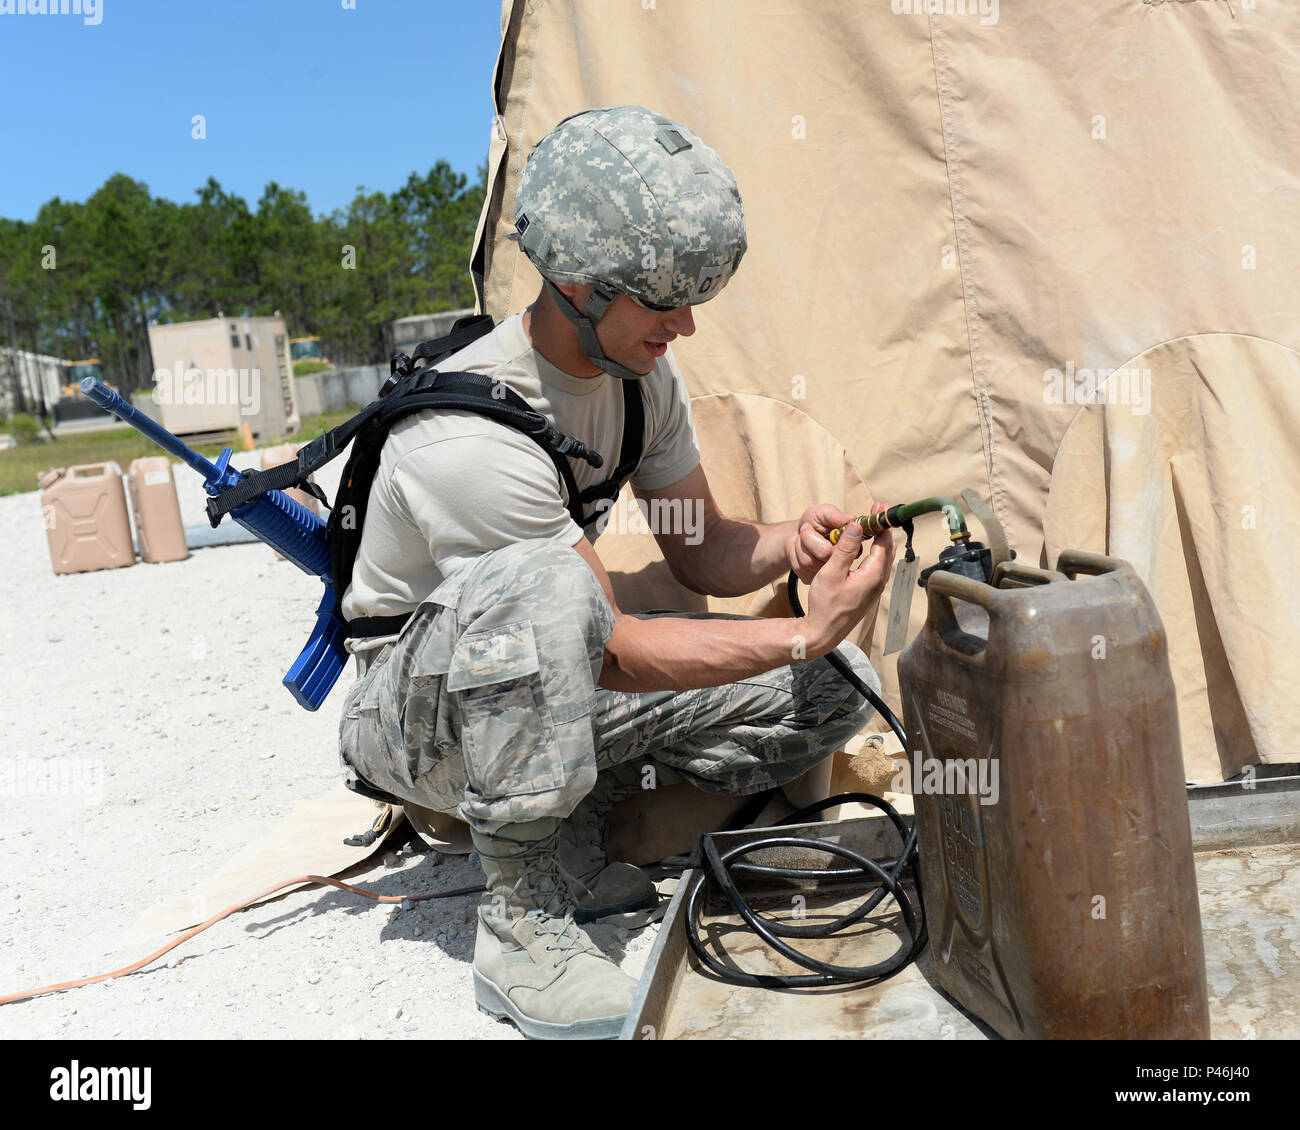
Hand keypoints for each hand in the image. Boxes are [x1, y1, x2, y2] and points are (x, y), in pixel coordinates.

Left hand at [787, 502, 857, 583]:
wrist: (798, 535)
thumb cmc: (814, 522)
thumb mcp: (823, 513)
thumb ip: (836, 516)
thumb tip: (851, 519)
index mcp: (851, 546)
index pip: (846, 549)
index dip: (831, 538)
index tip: (824, 529)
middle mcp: (842, 563)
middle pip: (824, 554)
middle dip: (811, 538)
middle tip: (807, 529)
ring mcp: (825, 574)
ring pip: (809, 561)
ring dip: (802, 546)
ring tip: (804, 538)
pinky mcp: (811, 578)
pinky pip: (801, 568)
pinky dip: (795, 555)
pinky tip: (801, 550)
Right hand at [799, 502, 895, 656]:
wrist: (822, 632)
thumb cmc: (825, 605)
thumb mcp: (832, 572)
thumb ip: (845, 548)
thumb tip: (856, 526)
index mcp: (873, 575)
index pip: (883, 542)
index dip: (881, 523)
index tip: (878, 508)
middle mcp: (878, 582)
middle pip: (887, 550)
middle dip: (882, 529)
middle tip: (876, 513)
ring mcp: (875, 589)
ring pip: (883, 559)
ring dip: (879, 542)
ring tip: (872, 527)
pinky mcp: (868, 593)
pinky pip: (877, 568)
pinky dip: (875, 554)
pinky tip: (867, 550)